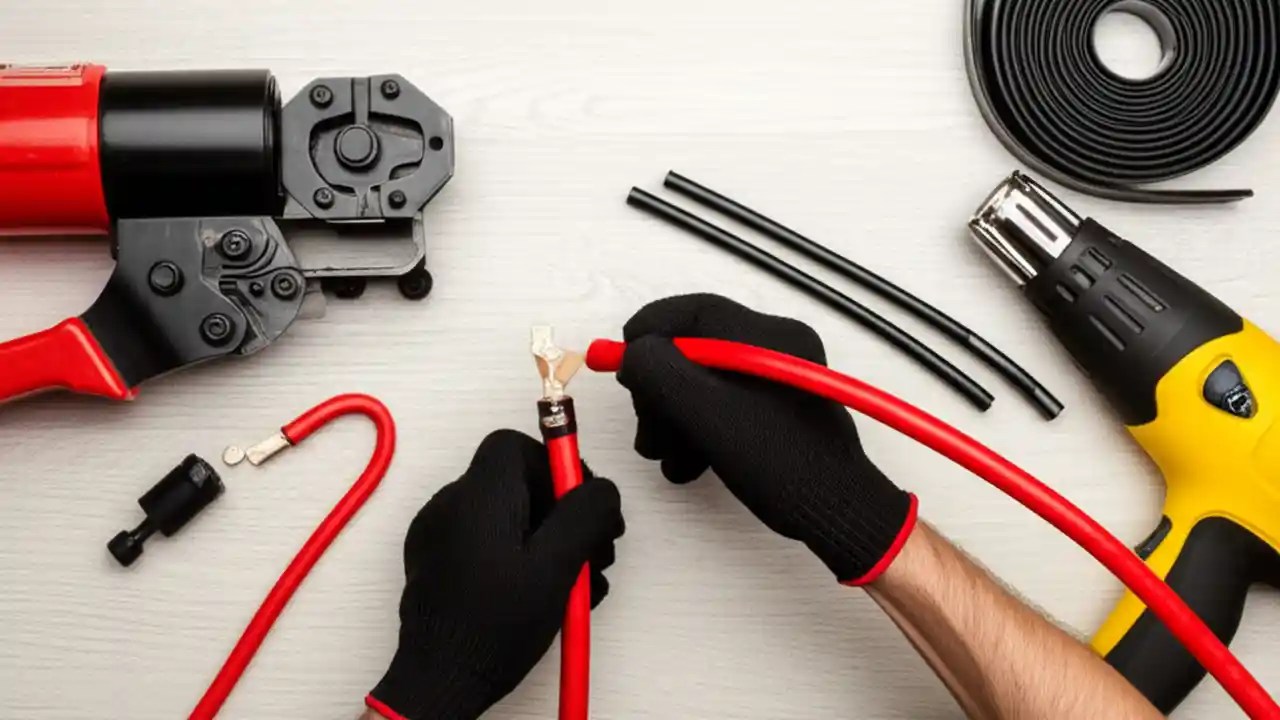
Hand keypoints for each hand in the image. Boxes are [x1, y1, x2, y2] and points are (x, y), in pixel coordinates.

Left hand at [366, 430, 623, 719]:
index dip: (553, 465)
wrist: (442, 680)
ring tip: (573, 582)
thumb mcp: (557, 568)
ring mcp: (441, 536)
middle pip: (517, 482)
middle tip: (589, 550)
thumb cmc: (491, 629)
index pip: (512, 445)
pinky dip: (522, 557)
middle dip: (561, 512)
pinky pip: (489, 540)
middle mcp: (451, 508)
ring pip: (508, 515)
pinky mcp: (440, 562)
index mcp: (476, 498)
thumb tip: (601, 489)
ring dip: (548, 540)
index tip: (579, 501)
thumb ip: (585, 515)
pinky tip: (545, 594)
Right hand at [615, 294, 915, 584]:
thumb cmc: (779, 463)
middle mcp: (776, 349)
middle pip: (694, 351)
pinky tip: (687, 463)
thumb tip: (633, 355)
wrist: (833, 512)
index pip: (696, 312)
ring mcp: (776, 381)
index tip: (617, 358)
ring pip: (703, 383)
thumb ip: (660, 374)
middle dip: (659, 390)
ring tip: (663, 455)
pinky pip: (722, 406)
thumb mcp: (707, 414)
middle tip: (645, 429)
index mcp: (771, 337)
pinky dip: (697, 430)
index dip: (650, 330)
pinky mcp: (774, 410)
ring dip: (673, 418)